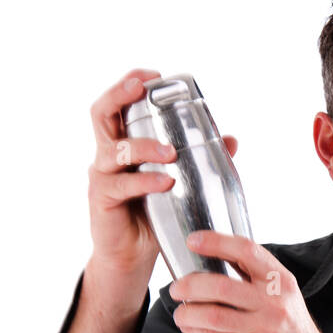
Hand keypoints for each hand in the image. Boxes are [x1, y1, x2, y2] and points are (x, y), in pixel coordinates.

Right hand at [87, 68, 237, 297]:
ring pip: (114, 149)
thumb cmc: (152, 215)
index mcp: (123, 144)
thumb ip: (200, 161)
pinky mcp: (102, 201)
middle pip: (102, 114)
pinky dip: (145, 181)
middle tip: (141, 88)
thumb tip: (231, 140)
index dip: (129, 84)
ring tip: (170, 152)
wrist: (131, 257)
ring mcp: (103, 177)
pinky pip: (121, 185)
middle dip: (120, 95)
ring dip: (143, 146)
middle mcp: (108, 155)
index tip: (152, 75)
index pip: (118, 105)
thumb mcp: (178, 184)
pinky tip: (165, 182)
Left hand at [169, 231, 332, 332]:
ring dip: (188, 312)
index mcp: (281, 281)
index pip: (247, 251)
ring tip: (180, 312)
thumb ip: (256, 277)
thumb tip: (217, 255)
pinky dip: (195, 330)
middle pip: (221, 286)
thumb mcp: (283, 296)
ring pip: (213, 314)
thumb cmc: (291, 331)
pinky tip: (190, 327)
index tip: (193, 241)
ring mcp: (262, 328)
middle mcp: (274, 303)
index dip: (216, 242)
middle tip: (177, 288)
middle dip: (191, 285)